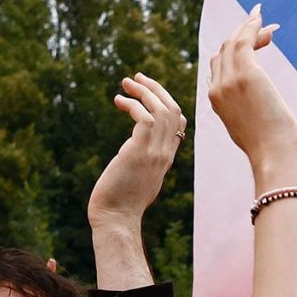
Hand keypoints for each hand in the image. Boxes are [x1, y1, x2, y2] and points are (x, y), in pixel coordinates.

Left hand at [90, 74, 188, 229]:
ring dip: (143, 91)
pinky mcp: (139, 151)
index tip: (148, 92)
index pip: (179, 122)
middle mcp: (165, 152)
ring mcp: (155, 152)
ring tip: (125, 83)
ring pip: (161, 109)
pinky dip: (132, 104)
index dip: (167, 102)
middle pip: (173, 109)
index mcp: (166, 158)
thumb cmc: (120, 203)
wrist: (116, 219)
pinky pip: (144, 117)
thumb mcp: (138, 177)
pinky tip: (118, 101)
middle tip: (136, 77)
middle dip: (155, 89)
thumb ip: (142, 160)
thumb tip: (132, 151)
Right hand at [207, 7, 296, 182]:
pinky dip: (252, 26)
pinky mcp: (245, 75)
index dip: (234, 51)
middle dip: (242, 36)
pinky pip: (244, 41)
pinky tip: (262, 19)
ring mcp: (229, 81)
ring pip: (232, 43)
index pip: (218, 66)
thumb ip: (245, 111)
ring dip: (248, 28)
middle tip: (263, 29)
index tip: (255, 43)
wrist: (272, 155)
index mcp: (217, 101)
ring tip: (263, 20)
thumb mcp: (250, 127)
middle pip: (223, 51)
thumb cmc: (269, 147)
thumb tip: (256, 103)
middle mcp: (217, 89)